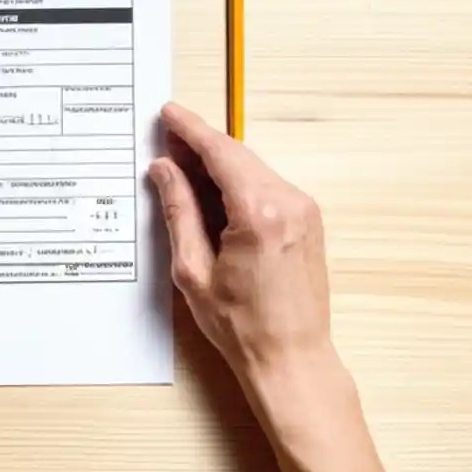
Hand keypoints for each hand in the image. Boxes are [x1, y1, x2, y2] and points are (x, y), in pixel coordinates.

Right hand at [148, 102, 328, 377]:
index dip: (190, 130)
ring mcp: (304, 210)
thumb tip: (164, 170)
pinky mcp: (308, 221)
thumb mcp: (193, 269)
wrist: (292, 358)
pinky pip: (267, 187)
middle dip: (200, 145)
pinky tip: (211, 191)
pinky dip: (237, 181)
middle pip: (238, 155)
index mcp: (259, 213)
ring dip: (218, 164)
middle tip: (165, 141)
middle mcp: (289, 203)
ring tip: (181, 168)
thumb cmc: (241, 325)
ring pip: (253, 169)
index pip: (220, 153)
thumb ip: (178, 211)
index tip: (168, 113)